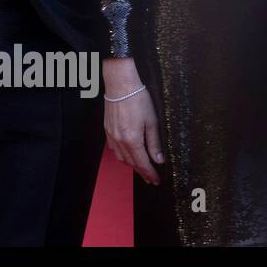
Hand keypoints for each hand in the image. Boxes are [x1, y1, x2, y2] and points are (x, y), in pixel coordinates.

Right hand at [102, 57, 163, 184]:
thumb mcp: (152, 121)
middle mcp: (119, 140)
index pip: (142, 163)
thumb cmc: (138, 100)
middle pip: (131, 163)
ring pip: (121, 157)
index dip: (150, 173)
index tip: (156, 180)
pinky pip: (114, 149)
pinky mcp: (107, 129)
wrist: (120, 85)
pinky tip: (127, 154)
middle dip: (142, 172)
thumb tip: (158, 159)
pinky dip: (122, 155)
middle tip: (151, 178)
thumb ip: (154, 143)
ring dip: (131, 165)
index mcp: (132, 140)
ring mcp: (111, 135)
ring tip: (141, 168)